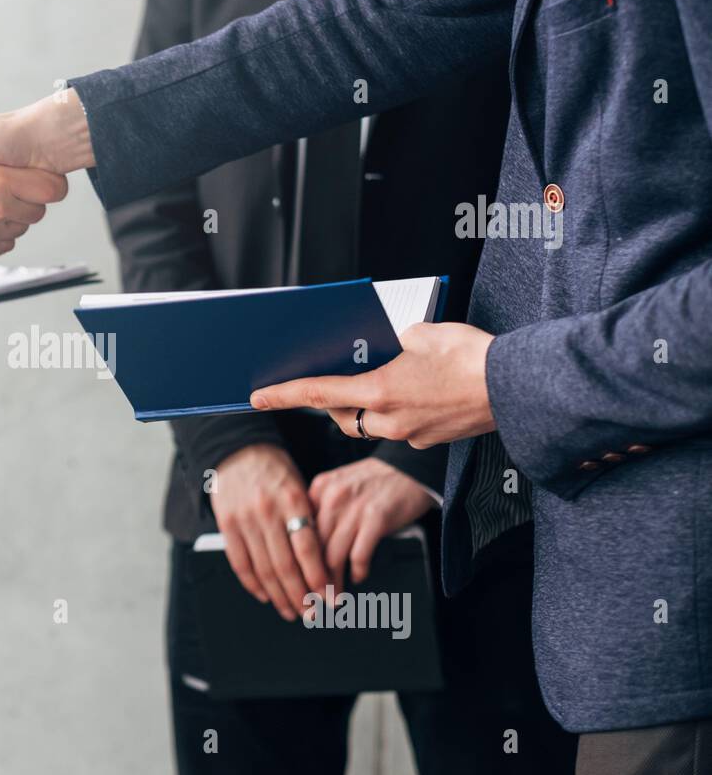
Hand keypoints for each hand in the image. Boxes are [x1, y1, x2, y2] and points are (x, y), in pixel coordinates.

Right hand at [211, 444, 330, 620]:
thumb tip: (324, 562)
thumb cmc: (275, 471)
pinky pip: (240, 562)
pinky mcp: (227, 525)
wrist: (238, 451)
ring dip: (280, 596)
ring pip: (264, 569)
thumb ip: (309, 520)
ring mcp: (245, 520)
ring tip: (291, 611)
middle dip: (301, 595)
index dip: (319, 578)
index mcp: (293, 500)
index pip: (308, 548)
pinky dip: (253, 584)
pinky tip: (265, 595)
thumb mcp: (300, 488)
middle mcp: (268, 512)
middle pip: (286, 565)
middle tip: (312, 613)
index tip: (329, 597)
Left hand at [250, 322, 496, 447]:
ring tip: (379, 383)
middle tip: (331, 381)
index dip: (283, 395)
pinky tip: (413, 393)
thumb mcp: (421, 333)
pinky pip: (399, 429)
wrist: (518, 386)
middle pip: (342, 417)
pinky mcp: (430, 441)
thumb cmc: (472, 355)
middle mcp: (391, 420)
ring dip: (364, 408)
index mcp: (381, 391)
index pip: (318, 394)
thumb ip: (388, 341)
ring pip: (370, 426)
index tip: (256, 398)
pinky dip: (396, 413)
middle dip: (332, 402)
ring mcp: (411, 435)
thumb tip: (373, 346)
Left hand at [309, 458, 435, 589]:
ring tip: (333, 598)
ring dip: (332, 583)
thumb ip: (322, 510)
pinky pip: (359, 556)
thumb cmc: (377, 480)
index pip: (298, 532)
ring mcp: (354, 509)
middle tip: (312, 599)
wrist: (412, 466)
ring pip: (332, 557)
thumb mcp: (340, 485)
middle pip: (312, 548)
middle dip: (311, 580)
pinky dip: (357, 572)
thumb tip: (309, 548)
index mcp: (319, 489)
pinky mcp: (376, 519)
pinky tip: (357, 577)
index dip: (297, 561)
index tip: (297, 581)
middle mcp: (332, 499)